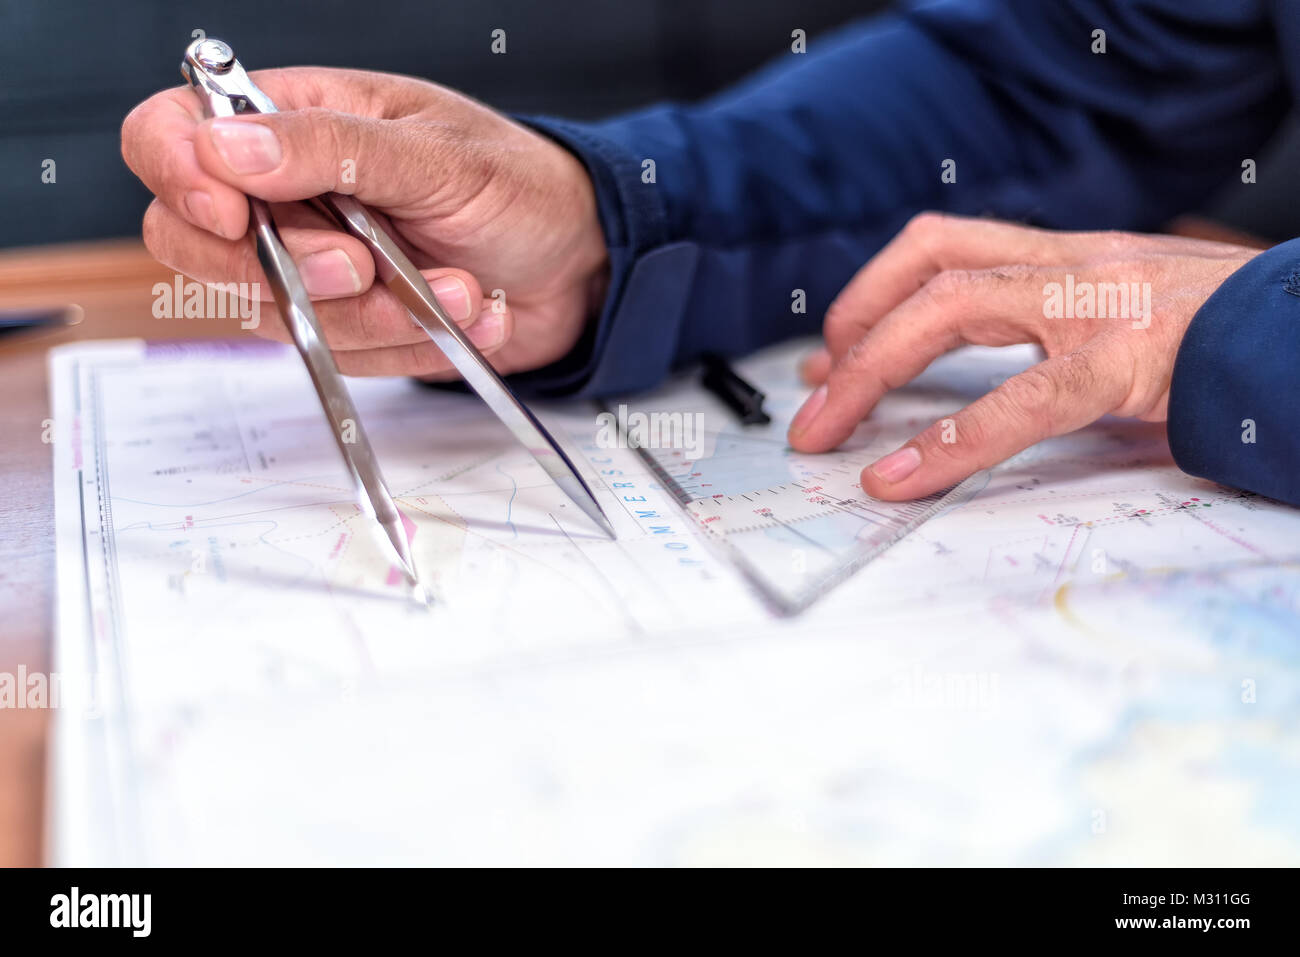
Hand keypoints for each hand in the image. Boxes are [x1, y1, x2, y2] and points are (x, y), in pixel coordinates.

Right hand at [122, 67, 608, 376]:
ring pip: (276, 315)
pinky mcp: (350, 325)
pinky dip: (410, 344)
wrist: (579, 261)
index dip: (178, 175)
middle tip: (361, 262)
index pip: (170, 134)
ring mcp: (313, 266)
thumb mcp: (434, 154)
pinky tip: (464, 312)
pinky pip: (342, 357)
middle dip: (284, 269)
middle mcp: (287, 196)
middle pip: (193, 243)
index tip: (231, 211)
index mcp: (295, 121)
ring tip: (454, 286)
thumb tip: (224, 148)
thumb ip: (330, 149)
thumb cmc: (518, 184)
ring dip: (375, 315)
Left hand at [788, 213, 1261, 498]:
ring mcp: (1099, 304)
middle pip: (930, 272)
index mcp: (1069, 257)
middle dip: (853, 339)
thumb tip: (973, 391)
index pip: (944, 249)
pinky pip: (1021, 401)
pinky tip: (900, 479)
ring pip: (952, 310)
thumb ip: (1050, 339)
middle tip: (809, 406)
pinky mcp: (1130, 363)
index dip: (872, 294)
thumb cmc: (1221, 340)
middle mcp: (1075, 264)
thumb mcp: (1124, 321)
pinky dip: (948, 443)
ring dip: (870, 372)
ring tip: (825, 433)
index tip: (829, 351)